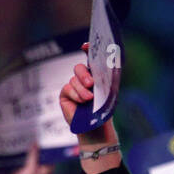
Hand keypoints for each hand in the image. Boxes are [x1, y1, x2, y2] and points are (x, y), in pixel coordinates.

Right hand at [59, 46, 118, 165]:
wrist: (96, 128)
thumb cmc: (104, 111)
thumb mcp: (108, 91)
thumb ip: (105, 78)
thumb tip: (106, 64)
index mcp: (96, 75)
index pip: (90, 59)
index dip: (88, 50)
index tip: (86, 45)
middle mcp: (84, 80)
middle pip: (79, 68)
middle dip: (84, 73)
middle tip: (91, 83)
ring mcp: (73, 87)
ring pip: (74, 79)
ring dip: (82, 89)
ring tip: (89, 99)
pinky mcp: (65, 95)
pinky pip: (68, 88)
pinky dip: (76, 94)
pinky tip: (82, 102)